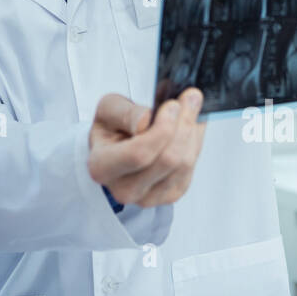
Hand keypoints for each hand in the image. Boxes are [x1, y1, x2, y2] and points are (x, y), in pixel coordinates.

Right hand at [87, 90, 205, 207]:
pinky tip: (189, 127)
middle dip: (183, 125)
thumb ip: (125, 112)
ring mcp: (148, 197)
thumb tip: (147, 119)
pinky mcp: (169, 196)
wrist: (117, 146)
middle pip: (167, 160)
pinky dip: (194, 144)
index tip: (173, 105)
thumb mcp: (109, 109)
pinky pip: (190, 170)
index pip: (138, 154)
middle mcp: (123, 189)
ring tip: (191, 107)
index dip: (162, 129)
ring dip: (192, 132)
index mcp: (102, 167)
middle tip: (190, 97)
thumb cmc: (111, 128)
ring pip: (183, 165)